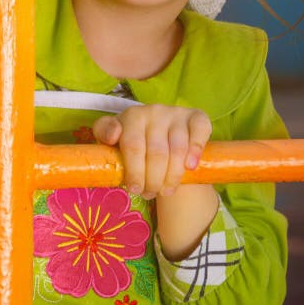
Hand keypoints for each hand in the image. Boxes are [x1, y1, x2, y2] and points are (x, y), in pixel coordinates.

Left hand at [92, 104, 211, 199]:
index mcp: (132, 116)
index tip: (134, 189)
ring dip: (172, 176)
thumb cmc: (134, 142)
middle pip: (156, 152)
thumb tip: (113, 135)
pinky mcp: (196, 117)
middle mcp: (153, 110)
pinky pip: (199, 132)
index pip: (133, 145)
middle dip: (153, 180)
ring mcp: (176, 113)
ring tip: (165, 191)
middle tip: (150, 194)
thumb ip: (105, 134)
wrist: (163, 135)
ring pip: (177, 149)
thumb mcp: (114, 140)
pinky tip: (190, 167)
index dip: (134, 171)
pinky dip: (195, 151)